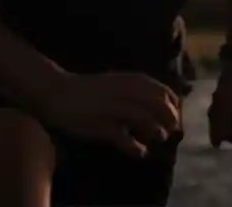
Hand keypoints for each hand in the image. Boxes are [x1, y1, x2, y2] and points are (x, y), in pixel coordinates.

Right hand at [34, 72, 181, 158]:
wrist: (57, 92)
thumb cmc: (89, 90)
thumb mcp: (117, 82)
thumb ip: (136, 89)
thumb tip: (160, 102)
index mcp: (130, 80)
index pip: (164, 92)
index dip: (174, 106)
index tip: (174, 117)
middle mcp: (124, 92)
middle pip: (159, 105)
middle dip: (170, 119)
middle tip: (170, 131)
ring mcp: (113, 108)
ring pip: (144, 118)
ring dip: (156, 131)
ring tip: (158, 138)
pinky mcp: (101, 125)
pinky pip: (124, 138)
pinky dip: (136, 147)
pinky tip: (140, 152)